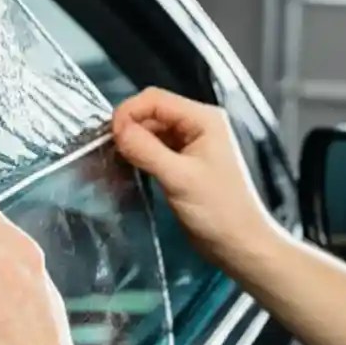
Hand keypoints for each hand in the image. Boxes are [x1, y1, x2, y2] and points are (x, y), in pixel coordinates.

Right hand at [112, 87, 280, 271]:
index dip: (128, 112)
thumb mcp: (179, 178)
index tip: (109, 136)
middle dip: (127, 129)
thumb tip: (116, 129)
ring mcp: (190, 144)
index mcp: (203, 118)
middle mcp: (197, 125)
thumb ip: (146, 150)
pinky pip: (154, 150)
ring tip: (112, 162)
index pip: (155, 99)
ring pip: (150, 132)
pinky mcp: (183, 164)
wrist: (239, 245)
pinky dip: (139, 157)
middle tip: (106, 152)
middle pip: (151, 113)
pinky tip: (126, 169)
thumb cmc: (217, 210)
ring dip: (131, 144)